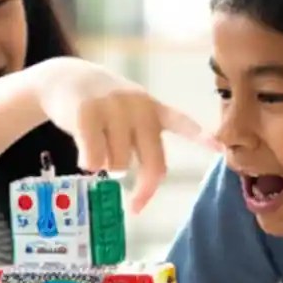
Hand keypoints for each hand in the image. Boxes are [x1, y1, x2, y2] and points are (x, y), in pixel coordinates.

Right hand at [36, 57, 219, 212]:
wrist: (63, 77)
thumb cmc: (100, 105)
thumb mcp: (129, 111)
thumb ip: (142, 139)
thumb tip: (145, 183)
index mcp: (152, 107)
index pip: (181, 123)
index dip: (201, 137)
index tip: (219, 149)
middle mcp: (138, 106)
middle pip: (152, 162)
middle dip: (145, 188)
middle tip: (136, 204)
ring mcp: (113, 109)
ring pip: (120, 164)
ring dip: (109, 167)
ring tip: (97, 148)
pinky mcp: (87, 115)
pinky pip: (95, 160)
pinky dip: (89, 164)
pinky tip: (83, 155)